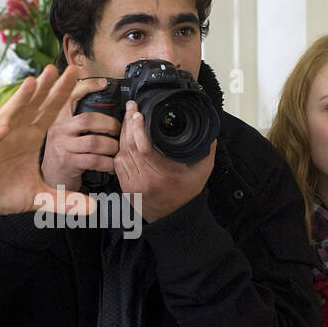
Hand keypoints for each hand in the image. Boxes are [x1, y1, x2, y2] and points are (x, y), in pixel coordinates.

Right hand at [0, 65, 95, 232]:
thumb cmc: (2, 192)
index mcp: (30, 139)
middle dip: (46, 87)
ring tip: (32, 83)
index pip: (50, 113)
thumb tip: (93, 208)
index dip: (62, 95)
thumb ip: (65, 200)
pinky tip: (4, 126)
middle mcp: (15, 134)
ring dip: (21, 100)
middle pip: (33, 107)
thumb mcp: (40, 197)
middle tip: (59, 67)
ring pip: (11, 116)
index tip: (76, 75)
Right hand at [40, 77, 119, 190]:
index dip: (87, 86)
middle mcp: (58, 129)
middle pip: (88, 119)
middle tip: (120, 130)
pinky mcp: (67, 162)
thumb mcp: (64, 133)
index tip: (104, 83)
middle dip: (110, 124)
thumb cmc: (62, 154)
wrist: (48, 179)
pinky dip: (108, 163)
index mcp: (58, 118)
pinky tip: (112, 165)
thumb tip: (102, 107)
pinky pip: (94, 160)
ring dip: (112, 146)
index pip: (71, 96)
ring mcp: (62, 146)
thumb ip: (76, 121)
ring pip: (94, 141)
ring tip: (117, 149)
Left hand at [113, 101, 215, 221]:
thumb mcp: (202, 170)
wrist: (175, 218)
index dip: (138, 128)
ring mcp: (132, 185)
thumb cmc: (187, 194)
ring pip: (121, 153)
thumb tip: (210, 129)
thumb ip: (206, 149)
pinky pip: (117, 164)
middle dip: (128, 123)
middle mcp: (144, 180)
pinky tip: (125, 139)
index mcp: (162, 175)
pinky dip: (120, 149)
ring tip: (128, 120)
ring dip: (122, 134)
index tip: (139, 113)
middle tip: (131, 108)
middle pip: (129, 146)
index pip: (143, 147)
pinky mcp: (125, 188)